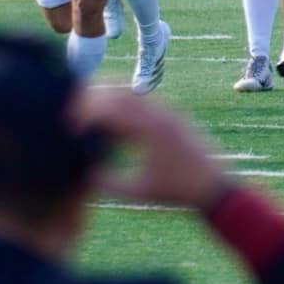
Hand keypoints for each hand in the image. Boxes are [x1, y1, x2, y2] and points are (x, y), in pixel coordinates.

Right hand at [72, 89, 229, 209]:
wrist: (215, 185)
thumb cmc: (176, 191)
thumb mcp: (138, 191)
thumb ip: (107, 182)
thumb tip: (80, 173)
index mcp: (149, 129)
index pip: (109, 109)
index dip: (85, 114)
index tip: (68, 125)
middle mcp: (160, 114)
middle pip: (119, 92)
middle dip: (93, 97)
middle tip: (72, 109)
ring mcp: (169, 111)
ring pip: (132, 92)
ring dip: (110, 95)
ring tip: (88, 108)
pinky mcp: (175, 114)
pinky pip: (146, 99)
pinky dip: (127, 101)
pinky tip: (114, 116)